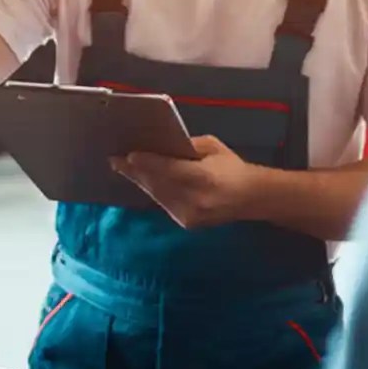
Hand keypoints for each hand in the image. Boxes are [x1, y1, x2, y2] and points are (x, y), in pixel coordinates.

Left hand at [111, 135, 264, 228]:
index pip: (169, 170)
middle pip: (158, 184)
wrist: (251, 198)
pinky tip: (143, 181)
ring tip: (124, 168)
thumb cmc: (232, 167)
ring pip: (157, 195)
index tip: (128, 155)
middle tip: (116, 160)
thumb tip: (161, 145)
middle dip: (136, 172)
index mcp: (204, 178)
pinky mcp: (186, 223)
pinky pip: (164, 204)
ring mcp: (190, 215)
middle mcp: (195, 200)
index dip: (148, 163)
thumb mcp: (213, 147)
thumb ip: (187, 146)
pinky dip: (153, 191)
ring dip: (140, 181)